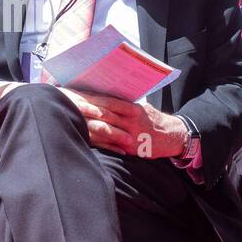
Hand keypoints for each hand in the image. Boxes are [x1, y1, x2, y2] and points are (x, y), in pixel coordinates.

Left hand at [57, 87, 186, 157]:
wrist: (172, 137)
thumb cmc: (153, 120)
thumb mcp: (141, 108)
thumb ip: (125, 105)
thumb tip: (105, 98)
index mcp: (133, 108)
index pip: (109, 101)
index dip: (92, 97)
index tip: (77, 94)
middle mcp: (131, 120)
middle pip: (104, 113)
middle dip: (86, 109)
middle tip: (69, 104)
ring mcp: (130, 135)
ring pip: (106, 128)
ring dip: (88, 124)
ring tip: (72, 120)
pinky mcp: (130, 148)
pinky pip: (111, 144)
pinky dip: (98, 141)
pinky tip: (86, 138)